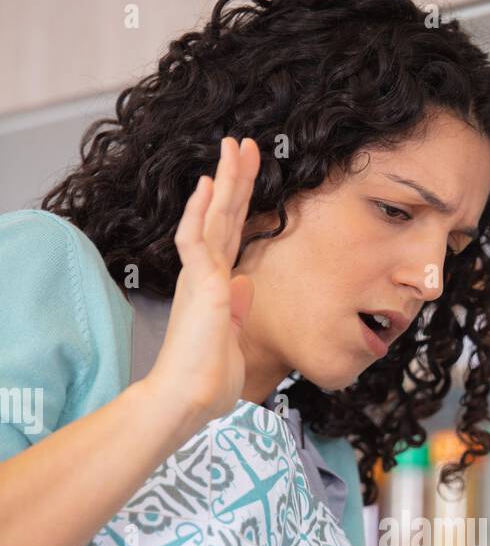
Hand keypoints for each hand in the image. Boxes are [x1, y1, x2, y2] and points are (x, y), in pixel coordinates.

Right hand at [144, 135, 261, 427]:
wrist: (186, 401)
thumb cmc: (206, 383)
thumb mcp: (232, 341)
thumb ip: (237, 312)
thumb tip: (245, 286)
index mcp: (213, 288)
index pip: (229, 236)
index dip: (237, 204)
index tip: (244, 177)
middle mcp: (204, 277)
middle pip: (222, 217)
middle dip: (234, 179)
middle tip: (243, 144)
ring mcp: (201, 279)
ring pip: (212, 218)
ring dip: (224, 181)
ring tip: (233, 146)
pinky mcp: (199, 286)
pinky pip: (196, 240)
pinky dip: (201, 212)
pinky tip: (209, 185)